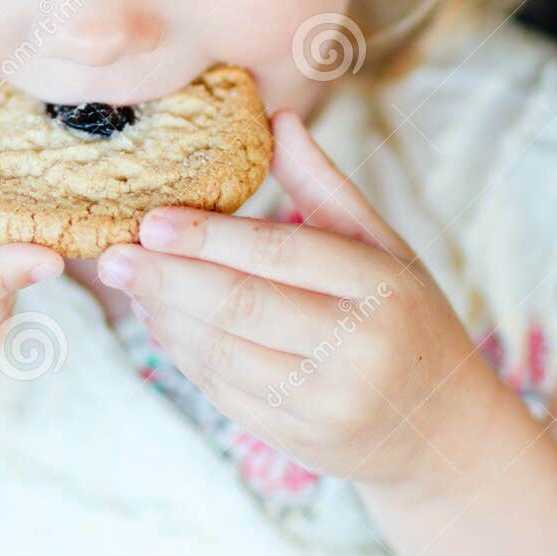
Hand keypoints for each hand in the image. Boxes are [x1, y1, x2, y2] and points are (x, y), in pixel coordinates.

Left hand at [98, 110, 500, 487]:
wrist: (443, 433)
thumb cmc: (407, 321)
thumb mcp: (385, 249)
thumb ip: (325, 188)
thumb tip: (277, 117)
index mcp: (382, 286)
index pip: (282, 254)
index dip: (210, 237)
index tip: (152, 220)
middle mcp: (356, 347)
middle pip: (242, 305)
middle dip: (168, 278)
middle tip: (113, 256)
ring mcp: (326, 400)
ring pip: (223, 352)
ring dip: (165, 317)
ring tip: (129, 283)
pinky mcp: (298, 438)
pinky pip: (224, 391)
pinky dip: (183, 354)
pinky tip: (159, 321)